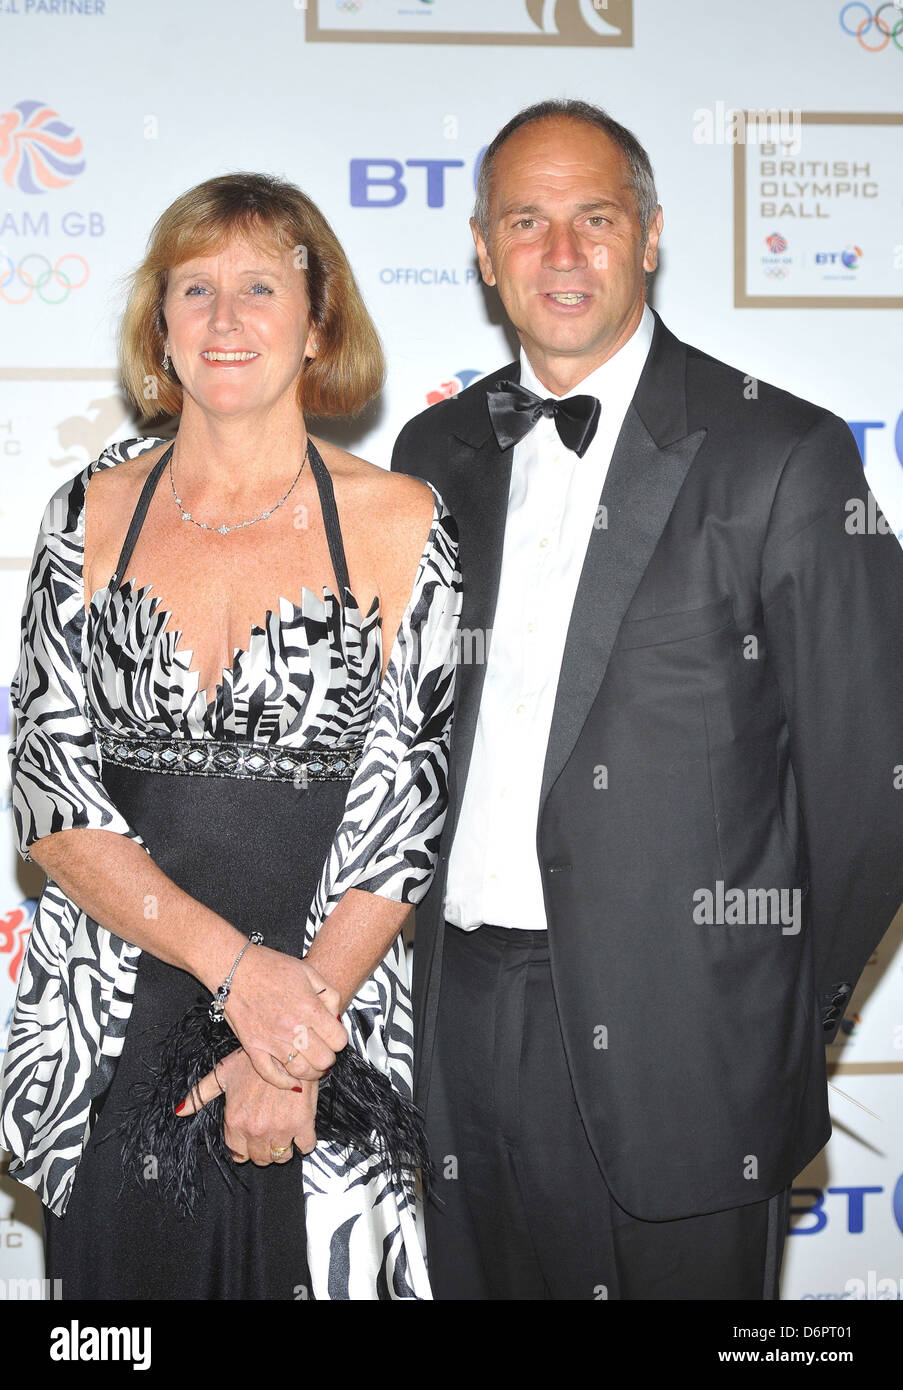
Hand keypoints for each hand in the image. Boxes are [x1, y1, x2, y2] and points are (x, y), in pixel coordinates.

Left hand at [176, 1048, 319, 1165]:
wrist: (288, 1047)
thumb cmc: (256, 1059)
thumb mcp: (224, 1073)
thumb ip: (201, 1094)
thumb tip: (180, 1111)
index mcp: (235, 1121)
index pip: (238, 1155)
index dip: (244, 1147)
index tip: (251, 1137)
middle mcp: (256, 1129)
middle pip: (260, 1159)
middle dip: (263, 1149)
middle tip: (268, 1132)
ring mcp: (281, 1129)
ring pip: (281, 1157)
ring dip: (282, 1148)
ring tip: (283, 1131)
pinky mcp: (303, 1124)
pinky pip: (306, 1147)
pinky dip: (304, 1142)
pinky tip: (300, 1129)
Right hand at [224, 946, 346, 1088]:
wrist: (235, 968)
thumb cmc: (271, 966)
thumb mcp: (309, 972)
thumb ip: (330, 995)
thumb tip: (336, 1018)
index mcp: (309, 1008)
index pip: (338, 1040)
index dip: (339, 1039)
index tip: (333, 1036)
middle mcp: (292, 1028)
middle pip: (324, 1060)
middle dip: (327, 1056)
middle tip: (322, 1050)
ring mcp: (272, 1040)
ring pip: (302, 1072)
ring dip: (311, 1071)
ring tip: (311, 1064)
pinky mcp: (253, 1048)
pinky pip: (271, 1075)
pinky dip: (285, 1082)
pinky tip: (293, 1081)